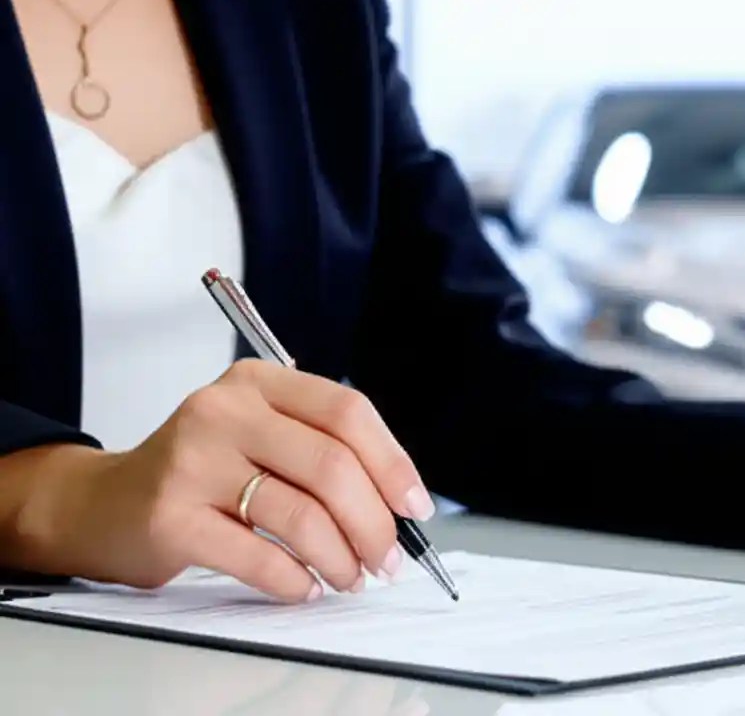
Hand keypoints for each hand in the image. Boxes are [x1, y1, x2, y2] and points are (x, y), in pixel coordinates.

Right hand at [9, 360, 432, 601]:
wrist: (106, 504)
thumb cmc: (202, 471)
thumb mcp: (261, 435)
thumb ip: (324, 452)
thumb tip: (400, 504)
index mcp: (258, 382)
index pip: (347, 412)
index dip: (392, 463)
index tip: (415, 506)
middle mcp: (224, 411)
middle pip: (332, 466)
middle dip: (374, 523)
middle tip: (387, 558)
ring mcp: (193, 461)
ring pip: (301, 516)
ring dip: (341, 558)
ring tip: (349, 577)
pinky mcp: (171, 516)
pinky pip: (260, 556)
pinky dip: (296, 581)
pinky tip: (305, 586)